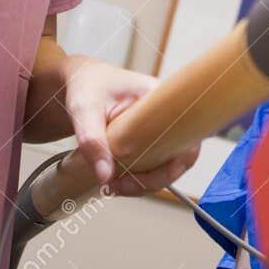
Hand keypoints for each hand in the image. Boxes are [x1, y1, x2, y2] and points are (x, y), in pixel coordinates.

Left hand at [60, 56, 200, 195]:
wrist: (81, 82)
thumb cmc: (86, 85)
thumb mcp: (84, 110)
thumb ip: (92, 141)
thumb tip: (105, 175)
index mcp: (160, 98)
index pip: (186, 132)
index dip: (179, 160)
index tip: (153, 177)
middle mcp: (166, 113)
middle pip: (179, 154)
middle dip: (154, 179)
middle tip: (122, 187)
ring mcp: (159, 127)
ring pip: (166, 163)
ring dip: (144, 182)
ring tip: (114, 186)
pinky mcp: (149, 138)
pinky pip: (154, 163)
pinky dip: (138, 177)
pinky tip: (117, 180)